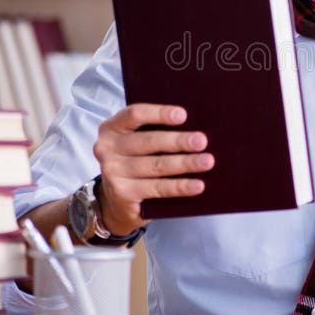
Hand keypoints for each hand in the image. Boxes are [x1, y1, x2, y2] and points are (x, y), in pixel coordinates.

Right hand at [92, 104, 213, 234]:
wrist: (118, 200)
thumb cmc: (138, 159)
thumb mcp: (139, 141)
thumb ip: (156, 130)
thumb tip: (195, 125)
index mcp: (112, 127)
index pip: (135, 114)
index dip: (159, 114)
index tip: (183, 115)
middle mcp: (107, 148)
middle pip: (148, 141)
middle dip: (178, 141)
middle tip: (202, 141)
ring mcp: (113, 173)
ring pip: (156, 165)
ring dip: (185, 163)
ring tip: (207, 161)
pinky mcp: (123, 194)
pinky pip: (157, 188)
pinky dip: (180, 186)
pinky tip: (198, 185)